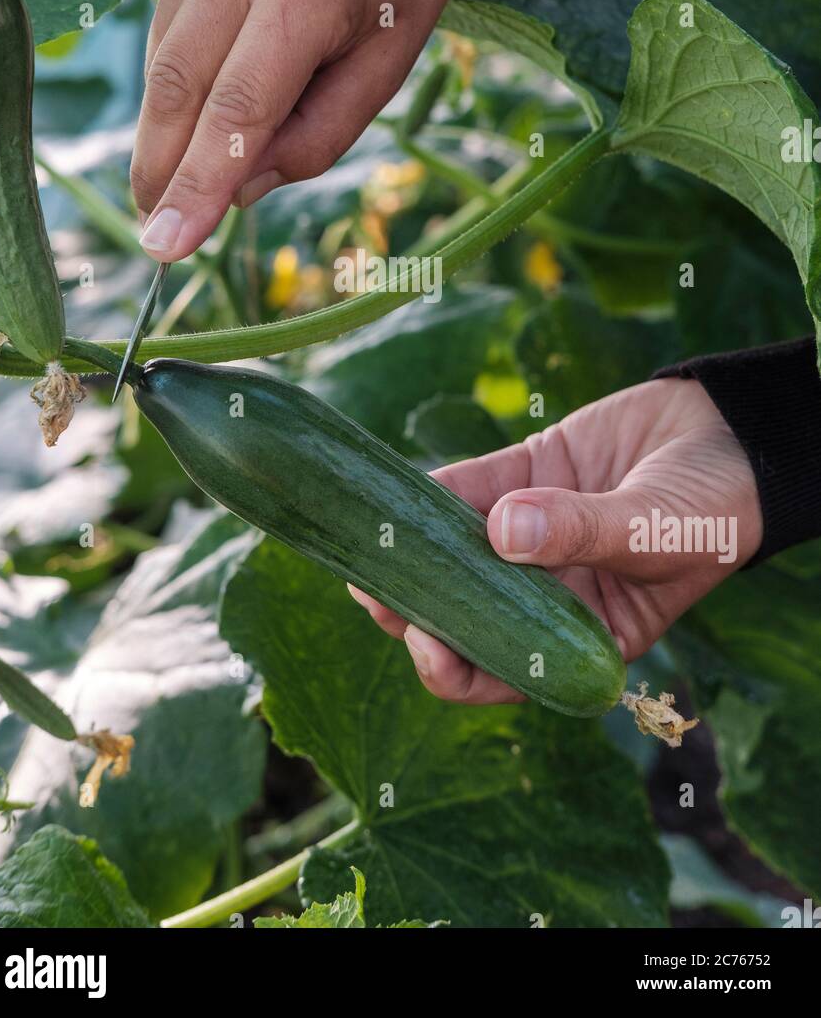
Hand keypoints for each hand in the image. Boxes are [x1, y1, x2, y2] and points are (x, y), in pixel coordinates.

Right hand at [131, 0, 457, 259]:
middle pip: (178, 91)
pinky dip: (181, 81)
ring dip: (173, 128)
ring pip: (162, 67)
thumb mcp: (383, 75)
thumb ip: (315, 142)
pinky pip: (166, 32)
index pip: (235, 111)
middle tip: (160, 229)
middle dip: (163, 172)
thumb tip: (237, 193)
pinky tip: (216, 83)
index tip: (165, 246)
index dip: (197, 186)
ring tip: (208, 149)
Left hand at [349, 378, 762, 703]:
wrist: (735, 435)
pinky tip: (400, 493)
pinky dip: (434, 492)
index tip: (426, 641)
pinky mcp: (524, 477)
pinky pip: (469, 489)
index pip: (508, 669)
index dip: (459, 666)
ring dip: (412, 551)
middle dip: (416, 609)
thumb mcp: (655, 532)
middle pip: (468, 613)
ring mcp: (530, 534)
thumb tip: (502, 530)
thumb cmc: (715, 508)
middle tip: (372, 593)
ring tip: (370, 545)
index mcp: (586, 636)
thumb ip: (584, 532)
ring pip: (456, 551)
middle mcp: (549, 593)